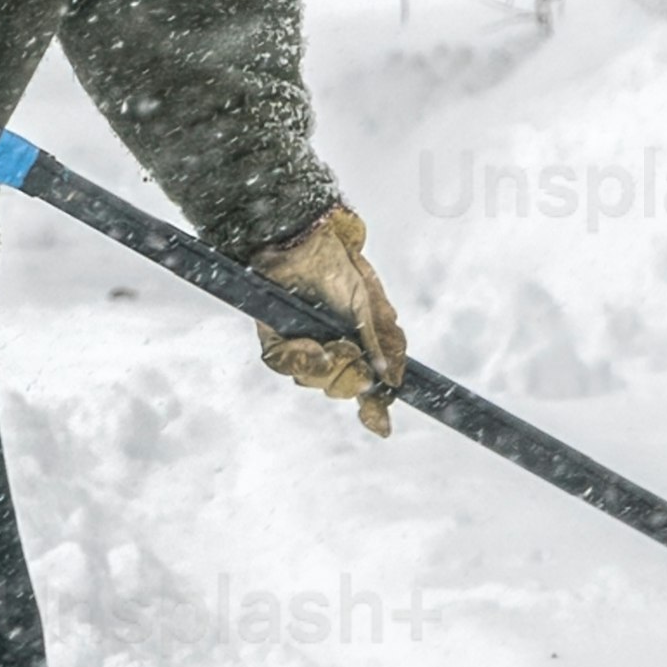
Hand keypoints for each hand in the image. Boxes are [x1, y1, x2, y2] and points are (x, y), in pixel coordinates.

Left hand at [253, 201, 406, 434]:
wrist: (301, 240)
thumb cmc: (338, 266)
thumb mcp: (371, 302)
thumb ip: (383, 341)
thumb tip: (393, 379)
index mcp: (356, 344)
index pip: (366, 387)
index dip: (374, 410)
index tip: (381, 426)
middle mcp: (329, 350)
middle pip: (340, 389)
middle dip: (349, 377)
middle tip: (350, 352)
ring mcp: (301, 346)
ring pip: (312, 380)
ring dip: (326, 365)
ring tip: (331, 340)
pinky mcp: (274, 340)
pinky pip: (284, 365)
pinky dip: (301, 358)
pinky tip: (311, 345)